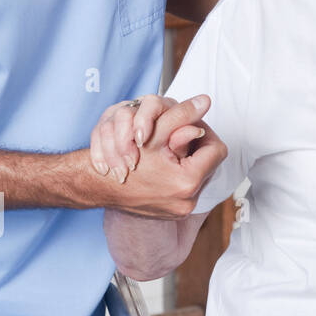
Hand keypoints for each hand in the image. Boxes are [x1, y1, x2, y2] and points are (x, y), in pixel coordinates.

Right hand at [99, 95, 228, 217]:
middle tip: (181, 135)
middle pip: (208, 165)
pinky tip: (165, 166)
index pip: (217, 150)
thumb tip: (204, 101)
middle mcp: (187, 201)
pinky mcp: (173, 214)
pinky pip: (186, 190)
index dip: (206, 133)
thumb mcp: (154, 132)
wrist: (98, 186)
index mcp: (187, 181)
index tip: (193, 125)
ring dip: (188, 161)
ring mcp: (180, 210)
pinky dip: (179, 175)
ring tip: (171, 151)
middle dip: (196, 148)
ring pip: (198, 177)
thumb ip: (181, 115)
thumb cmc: (123, 159)